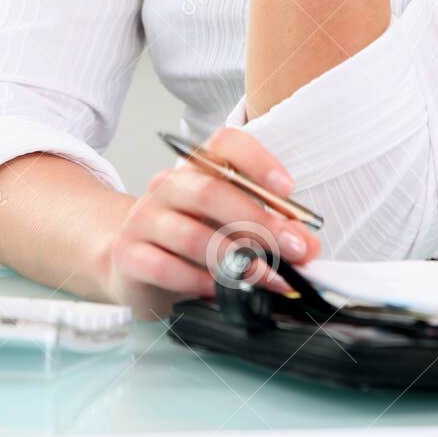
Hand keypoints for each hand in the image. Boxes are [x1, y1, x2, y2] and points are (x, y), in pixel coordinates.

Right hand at [97, 128, 320, 320]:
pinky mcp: (129, 254)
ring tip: (268, 278)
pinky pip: (167, 267)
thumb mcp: (232, 228)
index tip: (287, 189)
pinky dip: (200, 281)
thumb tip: (308, 245)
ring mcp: (145, 219)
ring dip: (238, 260)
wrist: (131, 262)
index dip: (258, 162)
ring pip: (193, 235)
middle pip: (211, 191)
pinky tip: (220, 291)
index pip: (225, 145)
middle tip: (293, 249)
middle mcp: (168, 186)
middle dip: (259, 222)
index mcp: (198, 170)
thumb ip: (271, 231)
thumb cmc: (190, 242)